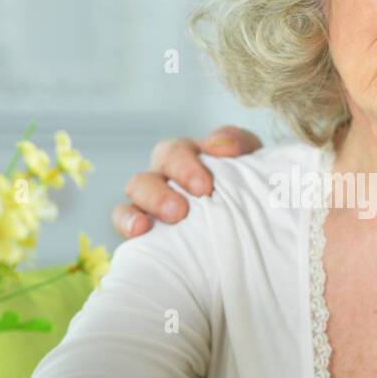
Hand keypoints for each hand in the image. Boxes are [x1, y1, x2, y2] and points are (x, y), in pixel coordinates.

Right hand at [112, 126, 262, 238]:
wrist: (252, 225)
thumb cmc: (247, 188)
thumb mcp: (250, 161)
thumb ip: (240, 145)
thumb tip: (219, 145)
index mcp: (188, 156)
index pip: (176, 152)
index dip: (186, 166)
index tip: (204, 187)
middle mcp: (165, 173)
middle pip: (150, 173)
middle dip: (162, 191)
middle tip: (179, 212)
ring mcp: (150, 199)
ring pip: (135, 189)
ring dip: (146, 204)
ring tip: (152, 225)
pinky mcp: (142, 226)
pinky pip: (124, 219)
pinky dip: (127, 222)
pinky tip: (139, 233)